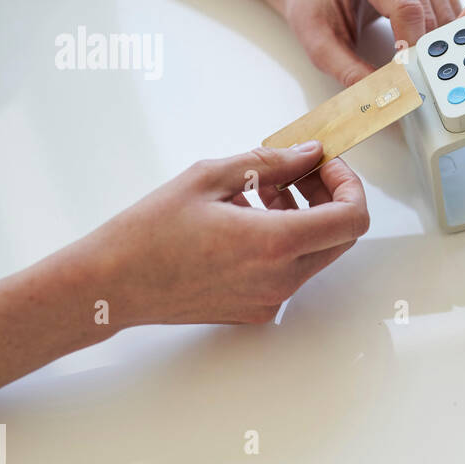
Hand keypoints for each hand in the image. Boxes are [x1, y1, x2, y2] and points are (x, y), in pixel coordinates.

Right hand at [84, 142, 369, 324]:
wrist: (112, 286)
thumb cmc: (149, 232)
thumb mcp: (210, 177)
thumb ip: (270, 163)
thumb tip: (309, 153)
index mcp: (275, 244)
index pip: (352, 218)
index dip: (349, 186)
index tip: (324, 164)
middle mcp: (281, 279)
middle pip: (340, 237)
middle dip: (329, 198)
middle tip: (296, 173)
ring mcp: (271, 300)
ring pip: (315, 253)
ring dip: (304, 217)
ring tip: (260, 191)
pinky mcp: (257, 310)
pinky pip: (290, 271)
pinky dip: (283, 241)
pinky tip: (245, 220)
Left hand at [283, 0, 459, 85]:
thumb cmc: (314, 7)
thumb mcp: (321, 46)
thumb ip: (351, 73)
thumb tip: (385, 98)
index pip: (405, 8)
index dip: (412, 47)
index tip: (409, 77)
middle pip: (428, 12)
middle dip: (422, 50)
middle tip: (406, 75)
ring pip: (444, 11)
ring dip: (433, 40)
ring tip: (405, 53)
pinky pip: (450, 3)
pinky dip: (440, 27)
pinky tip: (415, 34)